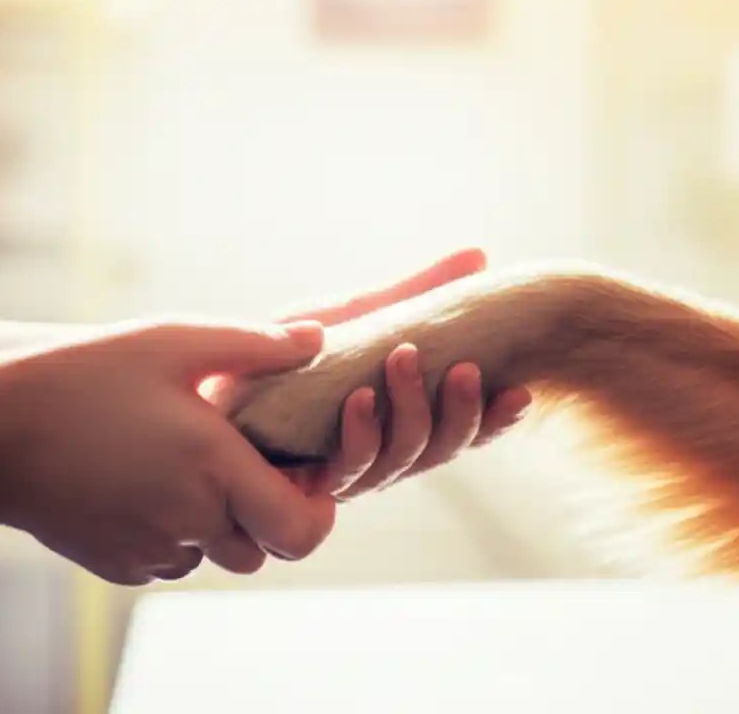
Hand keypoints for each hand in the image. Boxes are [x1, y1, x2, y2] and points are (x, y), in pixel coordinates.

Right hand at [0, 320, 334, 583]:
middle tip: (248, 460)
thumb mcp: (170, 342)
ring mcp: (151, 551)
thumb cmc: (82, 377)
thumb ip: (253, 345)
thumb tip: (317, 340)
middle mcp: (191, 522)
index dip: (317, 511)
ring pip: (217, 555)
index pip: (302, 529)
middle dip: (270, 513)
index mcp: (215, 469)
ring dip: (222, 522)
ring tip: (190, 464)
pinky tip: (146, 482)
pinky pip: (170, 559)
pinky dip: (176, 532)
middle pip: (266, 547)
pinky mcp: (118, 566)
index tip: (305, 476)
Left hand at [257, 248, 532, 500]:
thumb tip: (479, 257)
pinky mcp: (303, 482)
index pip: (462, 431)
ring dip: (412, 413)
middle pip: (439, 451)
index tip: (521, 392)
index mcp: (402, 421)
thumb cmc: (288, 350)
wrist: (216, 370)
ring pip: (400, 463)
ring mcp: (344, 473)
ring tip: (406, 360)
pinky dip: (360, 433)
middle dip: (460, 414)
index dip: (494, 420)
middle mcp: (381, 454)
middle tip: (467, 368)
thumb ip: (417, 294)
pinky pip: (346, 470)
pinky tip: (361, 398)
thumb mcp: (360, 314)